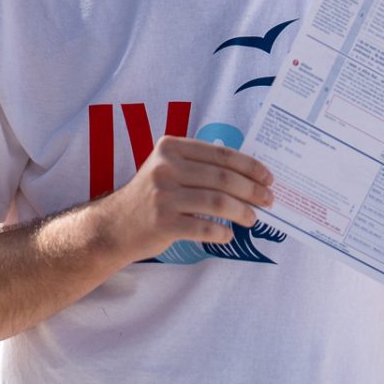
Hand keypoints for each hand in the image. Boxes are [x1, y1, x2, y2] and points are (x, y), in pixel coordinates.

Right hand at [91, 136, 273, 263]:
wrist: (115, 226)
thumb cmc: (151, 196)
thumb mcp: (168, 169)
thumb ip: (200, 166)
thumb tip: (248, 175)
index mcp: (171, 148)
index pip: (220, 154)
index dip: (249, 166)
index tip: (267, 177)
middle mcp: (165, 168)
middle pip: (223, 178)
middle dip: (252, 190)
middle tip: (268, 200)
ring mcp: (163, 196)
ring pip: (217, 202)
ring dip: (242, 212)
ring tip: (252, 218)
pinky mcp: (162, 223)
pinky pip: (203, 227)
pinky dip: (221, 232)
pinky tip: (228, 235)